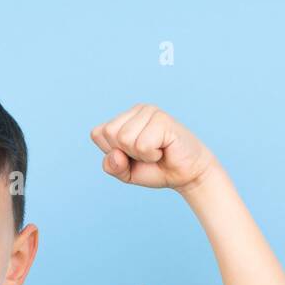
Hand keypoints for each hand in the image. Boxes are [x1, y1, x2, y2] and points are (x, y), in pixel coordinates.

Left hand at [90, 104, 217, 192]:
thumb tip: (115, 154)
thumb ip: (112, 166)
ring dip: (140, 155)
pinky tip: (164, 150)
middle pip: (110, 134)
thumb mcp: (126, 172)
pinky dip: (151, 155)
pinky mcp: (162, 119)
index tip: (133, 156)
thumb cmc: (157, 169)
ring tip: (156, 151)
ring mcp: (149, 111)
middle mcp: (135, 110)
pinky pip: (142, 144)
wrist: (186, 175)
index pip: (98, 134)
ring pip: (124, 138)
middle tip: (146, 154)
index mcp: (123, 118)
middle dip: (126, 153)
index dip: (112, 153)